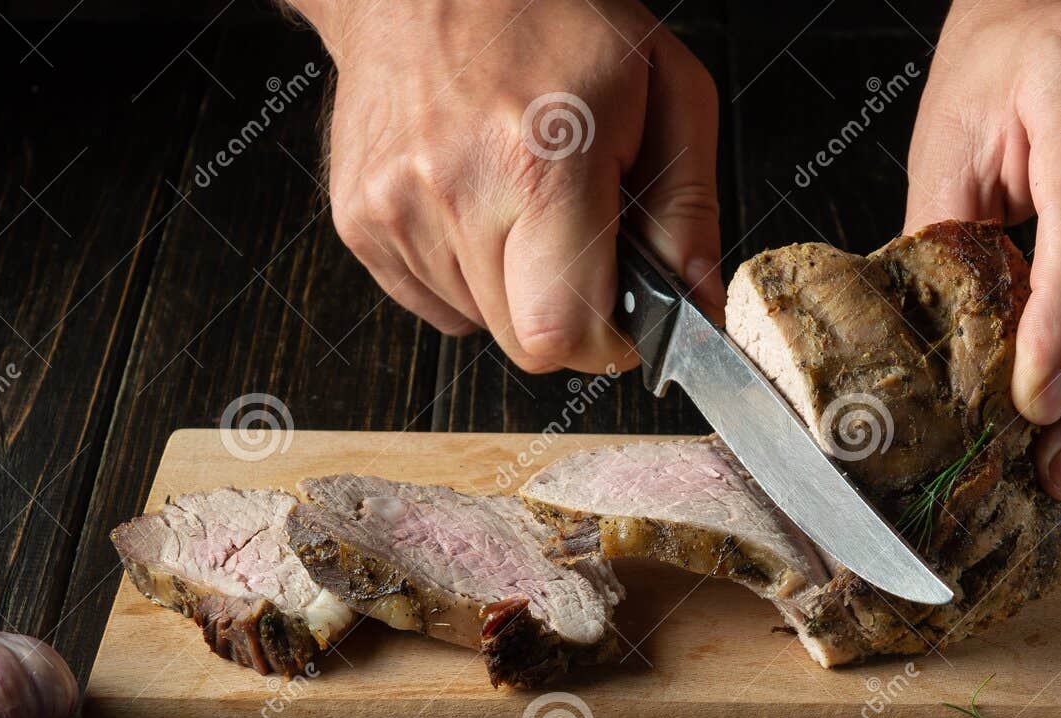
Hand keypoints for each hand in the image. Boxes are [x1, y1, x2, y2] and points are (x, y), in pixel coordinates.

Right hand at [289, 0, 722, 373]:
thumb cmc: (551, 19)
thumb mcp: (665, 89)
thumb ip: (689, 210)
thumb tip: (700, 307)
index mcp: (540, 160)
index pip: (564, 332)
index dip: (606, 342)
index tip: (624, 317)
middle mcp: (456, 190)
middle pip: (525, 343)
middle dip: (567, 314)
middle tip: (581, 247)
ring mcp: (397, 209)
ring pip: (480, 325)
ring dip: (514, 288)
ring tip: (521, 203)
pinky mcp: (360, 222)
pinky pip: (435, 302)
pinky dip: (465, 274)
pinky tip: (476, 205)